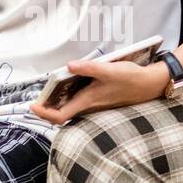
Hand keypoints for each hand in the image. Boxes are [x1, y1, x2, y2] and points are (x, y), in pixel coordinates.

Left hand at [30, 57, 171, 125]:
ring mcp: (95, 105)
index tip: (33, 106)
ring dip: (58, 102)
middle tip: (37, 97)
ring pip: (71, 108)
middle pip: (62, 114)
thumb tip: (69, 66)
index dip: (44, 113)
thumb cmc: (130, 78)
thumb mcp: (109, 69)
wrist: (150, 84)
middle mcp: (90, 107)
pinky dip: (69, 97)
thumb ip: (88, 68)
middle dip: (47, 108)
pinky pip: (79, 103)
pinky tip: (68, 85)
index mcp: (88, 101)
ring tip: (48, 90)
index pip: (60, 116)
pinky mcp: (100, 101)